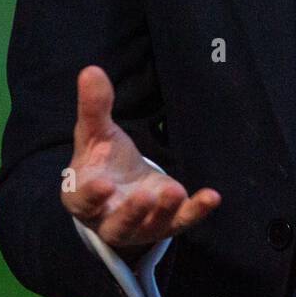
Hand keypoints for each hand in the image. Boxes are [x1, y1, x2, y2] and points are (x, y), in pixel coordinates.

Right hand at [62, 65, 219, 262]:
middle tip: (145, 195)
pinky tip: (212, 197)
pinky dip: (196, 211)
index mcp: (83, 197)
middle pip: (119, 223)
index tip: (103, 184)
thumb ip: (93, 107)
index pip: (84, 200)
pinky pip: (182, 220)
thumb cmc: (102, 160)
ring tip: (176, 191)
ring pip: (151, 225)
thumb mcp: (95, 133)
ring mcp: (140, 225)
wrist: (120, 188)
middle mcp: (109, 218)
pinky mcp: (166, 222)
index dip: (92, 195)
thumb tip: (91, 70)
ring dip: (164, 211)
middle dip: (132, 211)